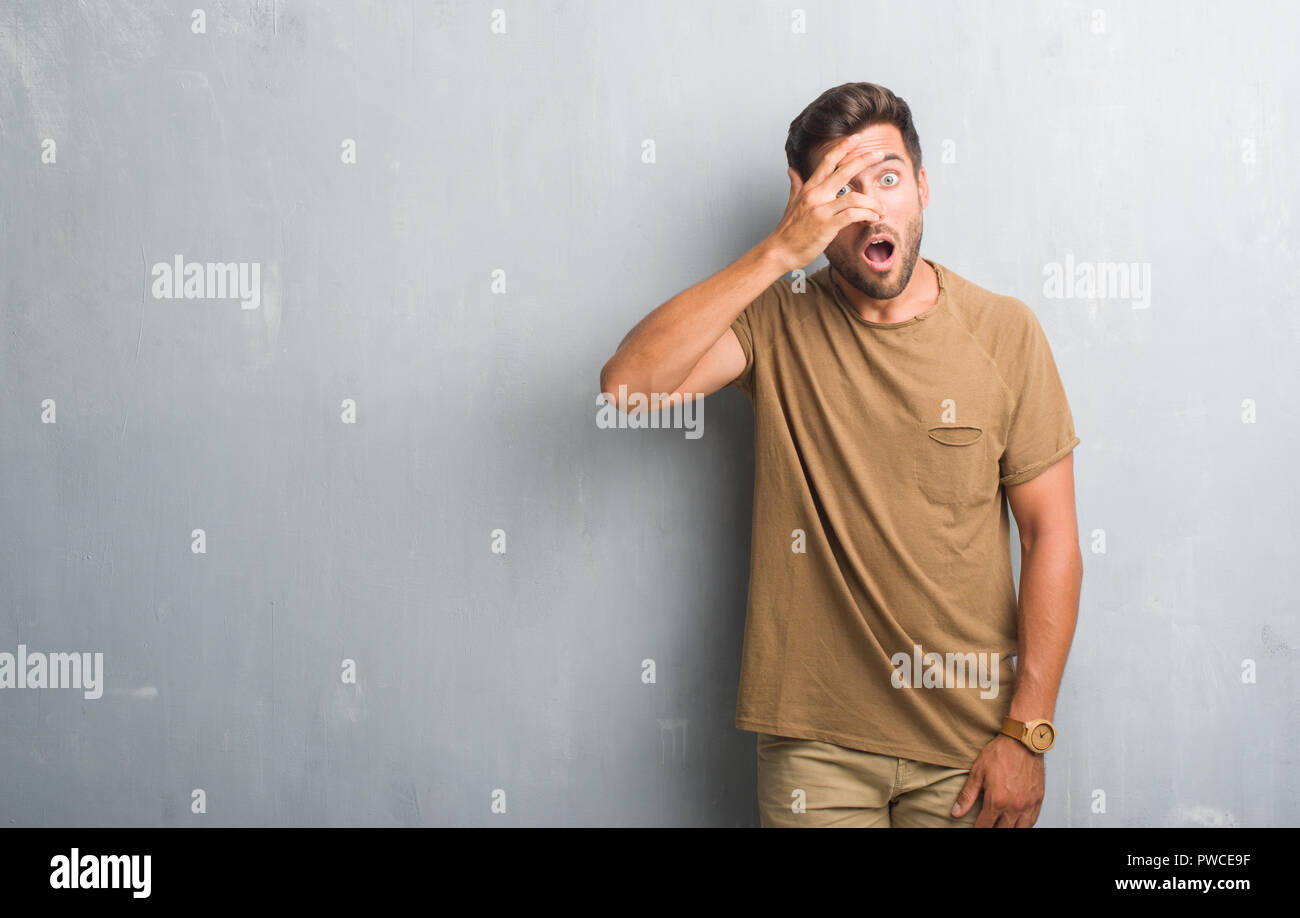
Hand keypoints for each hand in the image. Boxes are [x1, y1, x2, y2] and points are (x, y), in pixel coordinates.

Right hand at [763, 134, 886, 272]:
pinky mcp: (826, 226)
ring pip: (854, 197)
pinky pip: (852, 215)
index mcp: (809, 189)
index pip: (827, 162)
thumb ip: (796, 185)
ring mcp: (821, 210)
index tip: (855, 138)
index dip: (841, 147)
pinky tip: (873, 218)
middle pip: (843, 171)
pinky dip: (866, 215)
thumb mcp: (791, 203)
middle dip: (863, 160)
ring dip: (872, 202)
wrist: (779, 251)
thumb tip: (792, 170)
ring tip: (881, 209)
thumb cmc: (787, 231)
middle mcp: (815, 195)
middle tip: (878, 154)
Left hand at [951, 734, 1044, 826]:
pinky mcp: (1038, 800)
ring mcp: (1028, 804)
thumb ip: (967, 795)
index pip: (985, 826)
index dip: (978, 829)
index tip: (975, 828)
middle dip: (992, 830)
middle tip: (986, 825)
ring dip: (1008, 829)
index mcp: (997, 801)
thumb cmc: (1000, 753)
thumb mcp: (978, 772)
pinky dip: (1023, 826)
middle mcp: (1014, 807)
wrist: (1023, 741)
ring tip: (1000, 825)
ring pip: (1019, 830)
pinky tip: (1016, 824)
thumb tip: (956, 813)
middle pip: (1002, 830)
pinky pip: (1032, 821)